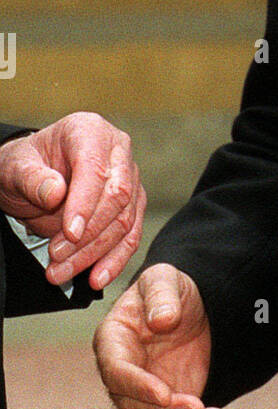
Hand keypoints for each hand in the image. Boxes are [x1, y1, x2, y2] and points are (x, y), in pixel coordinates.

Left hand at [0, 111, 145, 289]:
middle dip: (88, 234)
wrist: (33, 175)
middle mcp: (117, 150)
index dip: (84, 204)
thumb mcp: (14, 167)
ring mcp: (129, 177)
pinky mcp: (132, 203)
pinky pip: (131, 234)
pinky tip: (97, 277)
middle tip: (56, 258)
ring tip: (61, 273)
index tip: (68, 235)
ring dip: (95, 253)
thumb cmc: (25, 165)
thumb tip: (56, 193)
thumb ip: (32, 178)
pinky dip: (115, 259)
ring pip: (125, 220)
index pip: (96, 168)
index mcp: (90, 131)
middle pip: (118, 196)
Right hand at [93, 264, 236, 408]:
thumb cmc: (169, 289)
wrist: (192, 304)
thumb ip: (160, 295)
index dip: (137, 386)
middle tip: (198, 408)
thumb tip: (162, 320)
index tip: (164, 394)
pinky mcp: (166, 405)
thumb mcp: (164, 278)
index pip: (116, 372)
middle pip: (135, 407)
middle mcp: (123, 375)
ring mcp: (144, 393)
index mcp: (113, 342)